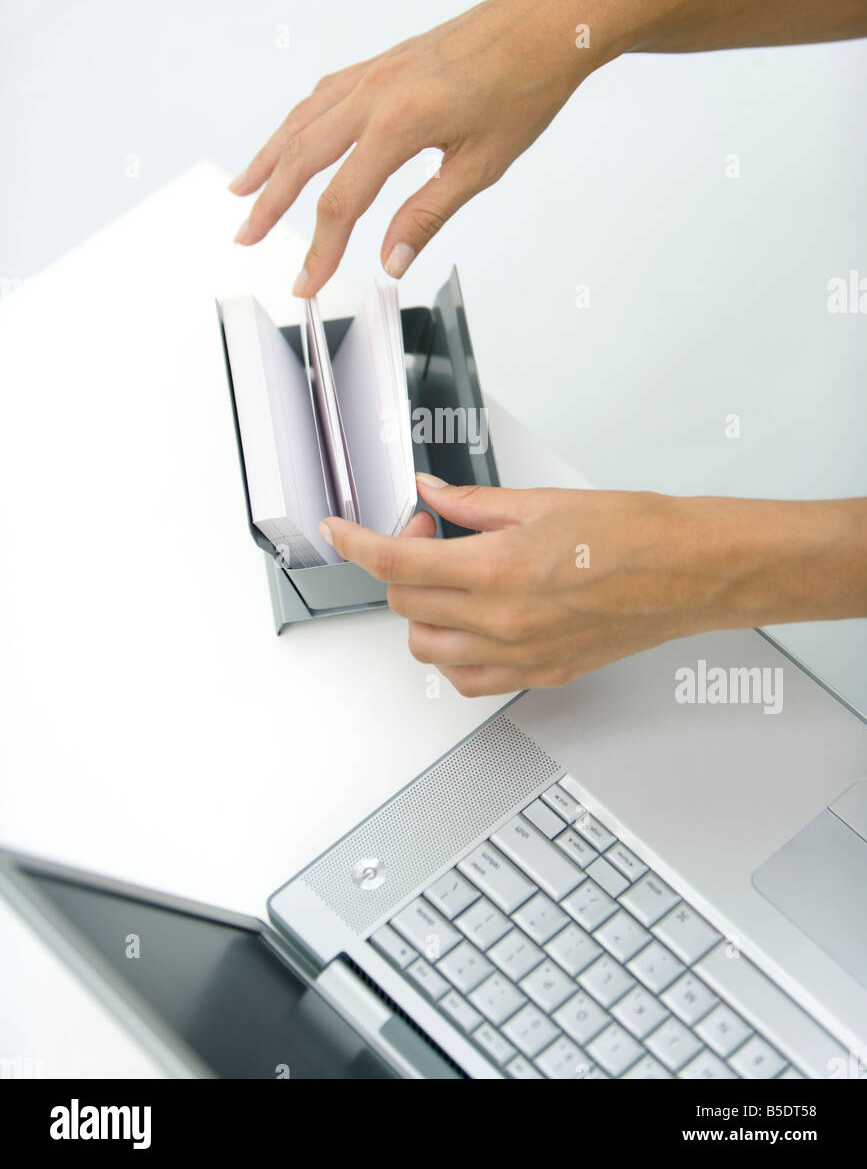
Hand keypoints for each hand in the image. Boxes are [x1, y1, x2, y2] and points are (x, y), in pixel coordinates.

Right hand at [229, 0, 630, 293]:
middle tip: (246, 237)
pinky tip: (291, 137)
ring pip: (304, 120)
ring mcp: (376, 72)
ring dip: (270, 157)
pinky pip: (325, 94)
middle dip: (270, 202)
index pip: (341, 201)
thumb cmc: (526, 87)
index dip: (319, 249)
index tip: (307, 281)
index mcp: (399, 123)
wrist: (549, 24)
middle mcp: (376, 92)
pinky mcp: (385, 62)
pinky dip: (299, 121)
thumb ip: (427, 215)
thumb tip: (392, 260)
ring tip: (244, 189)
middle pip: (304, 156)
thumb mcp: (480, 166)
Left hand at [320, 480, 736, 697]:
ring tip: (448, 579)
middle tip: (429, 534)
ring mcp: (519, 655)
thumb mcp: (542, 502)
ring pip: (428, 650)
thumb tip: (433, 497)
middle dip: (400, 565)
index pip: (395, 564)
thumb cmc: (635, 534)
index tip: (338, 531)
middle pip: (405, 606)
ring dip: (420, 613)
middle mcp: (500, 621)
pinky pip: (469, 679)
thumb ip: (473, 505)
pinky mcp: (540, 674)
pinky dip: (452, 654)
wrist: (690, 572)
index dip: (354, 545)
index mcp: (496, 570)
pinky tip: (469, 622)